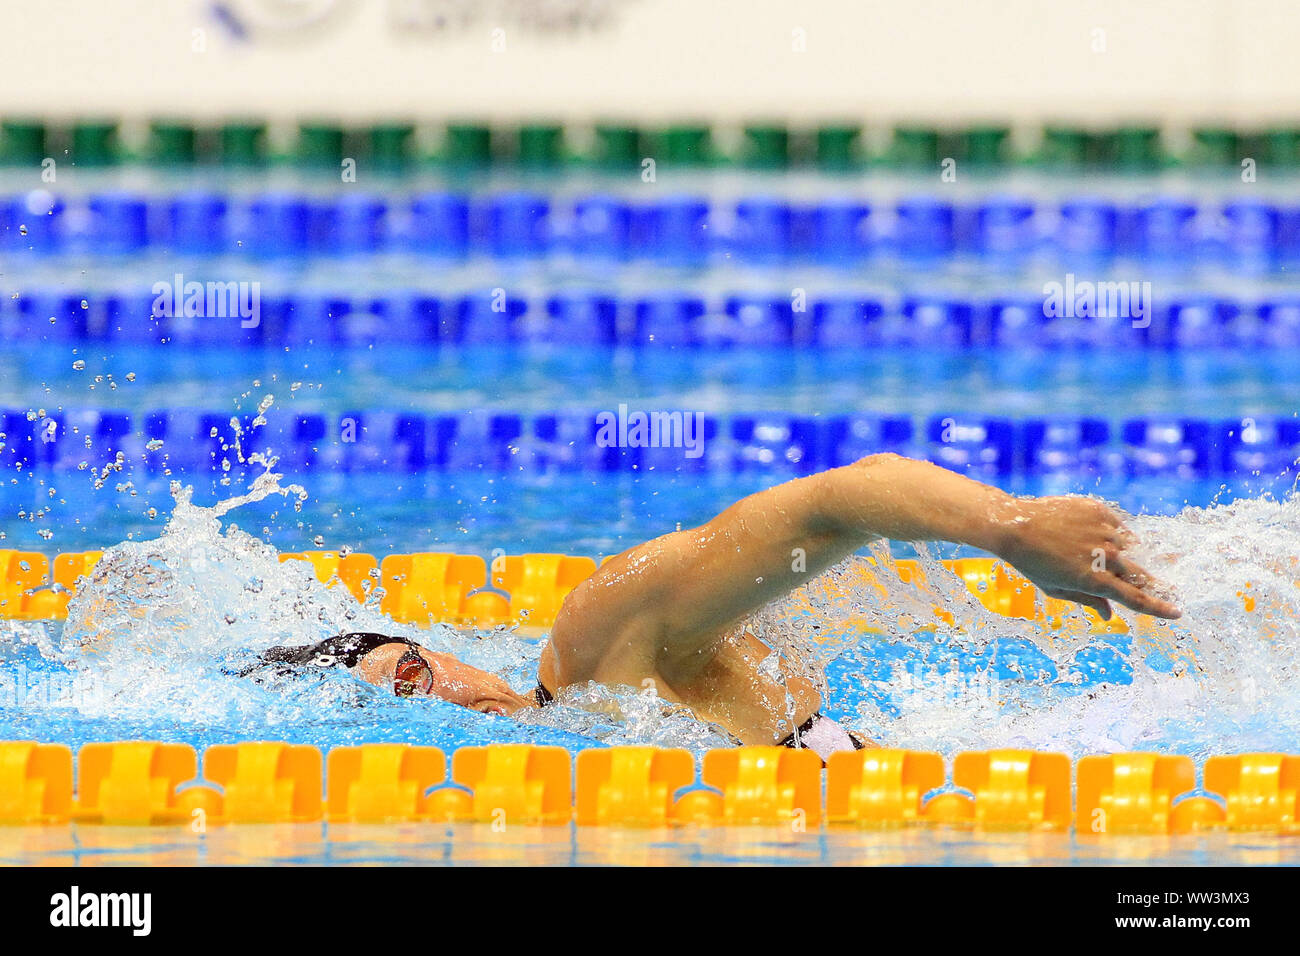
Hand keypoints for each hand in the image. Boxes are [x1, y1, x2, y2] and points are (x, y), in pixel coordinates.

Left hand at [995, 496, 1180, 620]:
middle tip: (1168, 588)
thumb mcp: (1056, 589)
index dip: (1159, 608)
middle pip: (1141, 574)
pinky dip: (1111, 533)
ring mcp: (1104, 532)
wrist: (1014, 524)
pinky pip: (1117, 526)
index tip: (1176, 613)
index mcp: (1095, 581)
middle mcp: (1105, 557)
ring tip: (1094, 552)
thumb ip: (1087, 601)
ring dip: (1121, 554)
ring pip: (1128, 548)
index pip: (1137, 599)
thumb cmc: (1032, 561)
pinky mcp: (1100, 511)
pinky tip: (1091, 534)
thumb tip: (1109, 615)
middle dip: (1155, 583)